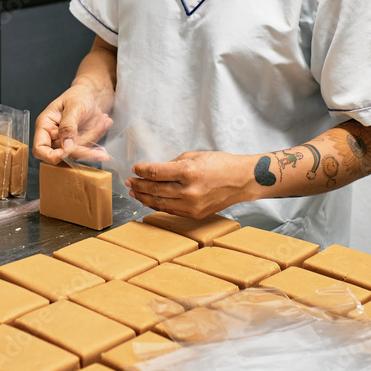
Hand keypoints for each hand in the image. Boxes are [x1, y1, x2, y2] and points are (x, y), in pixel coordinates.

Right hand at [33, 84, 111, 163]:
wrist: (94, 92)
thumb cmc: (79, 94)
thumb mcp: (73, 106)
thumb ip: (68, 126)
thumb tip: (66, 146)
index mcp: (45, 125)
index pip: (40, 148)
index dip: (50, 155)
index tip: (66, 152)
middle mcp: (54, 135)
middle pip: (63, 153)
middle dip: (82, 148)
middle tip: (96, 145)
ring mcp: (67, 140)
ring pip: (79, 152)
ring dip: (93, 137)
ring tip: (104, 120)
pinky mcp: (80, 142)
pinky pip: (89, 147)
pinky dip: (98, 136)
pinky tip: (104, 122)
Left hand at [126, 150, 252, 218]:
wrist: (241, 180)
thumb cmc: (220, 164)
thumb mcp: (194, 156)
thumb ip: (173, 164)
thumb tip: (155, 170)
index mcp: (188, 171)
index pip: (156, 172)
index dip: (142, 170)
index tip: (135, 168)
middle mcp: (189, 190)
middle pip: (155, 189)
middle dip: (139, 185)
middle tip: (129, 181)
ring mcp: (192, 205)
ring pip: (160, 203)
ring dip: (144, 197)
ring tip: (134, 192)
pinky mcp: (195, 214)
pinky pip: (171, 210)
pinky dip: (158, 205)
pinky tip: (150, 200)